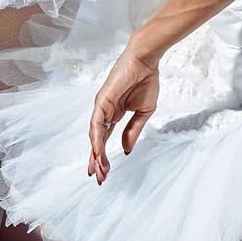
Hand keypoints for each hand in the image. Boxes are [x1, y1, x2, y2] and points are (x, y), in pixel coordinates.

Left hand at [88, 44, 161, 179]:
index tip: (104, 173)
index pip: (105, 140)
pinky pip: (97, 123)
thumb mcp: (143, 113)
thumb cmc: (146, 81)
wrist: (147, 62)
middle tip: (98, 178)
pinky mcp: (102, 100)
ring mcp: (102, 107)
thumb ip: (133, 131)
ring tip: (100, 170)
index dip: (103, 157)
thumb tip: (125, 150)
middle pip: (97, 141)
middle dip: (97, 160)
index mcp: (114, 115)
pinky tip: (98, 152)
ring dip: (97, 153)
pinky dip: (97, 138)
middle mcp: (105, 113)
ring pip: (95, 135)